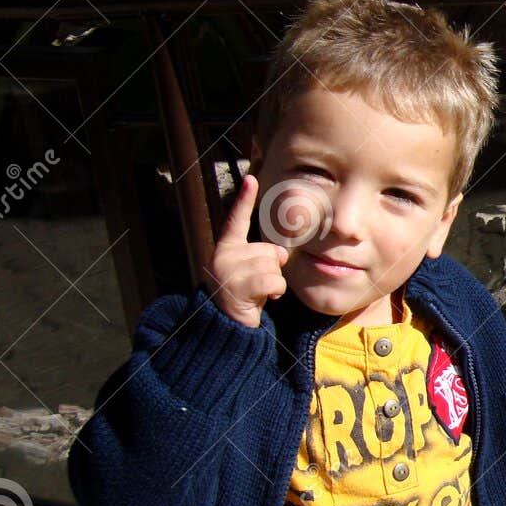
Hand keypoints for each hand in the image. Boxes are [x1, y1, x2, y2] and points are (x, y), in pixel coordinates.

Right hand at [204, 173, 289, 327]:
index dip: (244, 199)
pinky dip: (275, 292)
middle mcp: (223, 255)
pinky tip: (261, 300)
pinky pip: (274, 281)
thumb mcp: (253, 271)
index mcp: (226, 248)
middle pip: (270, 250)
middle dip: (273, 269)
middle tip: (256, 285)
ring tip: (257, 293)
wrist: (227, 327)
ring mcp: (228, 270)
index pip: (237, 219)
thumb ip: (264, 256)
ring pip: (274, 266)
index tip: (251, 177)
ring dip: (274, 283)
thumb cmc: (245, 296)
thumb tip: (281, 254)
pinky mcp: (237, 286)